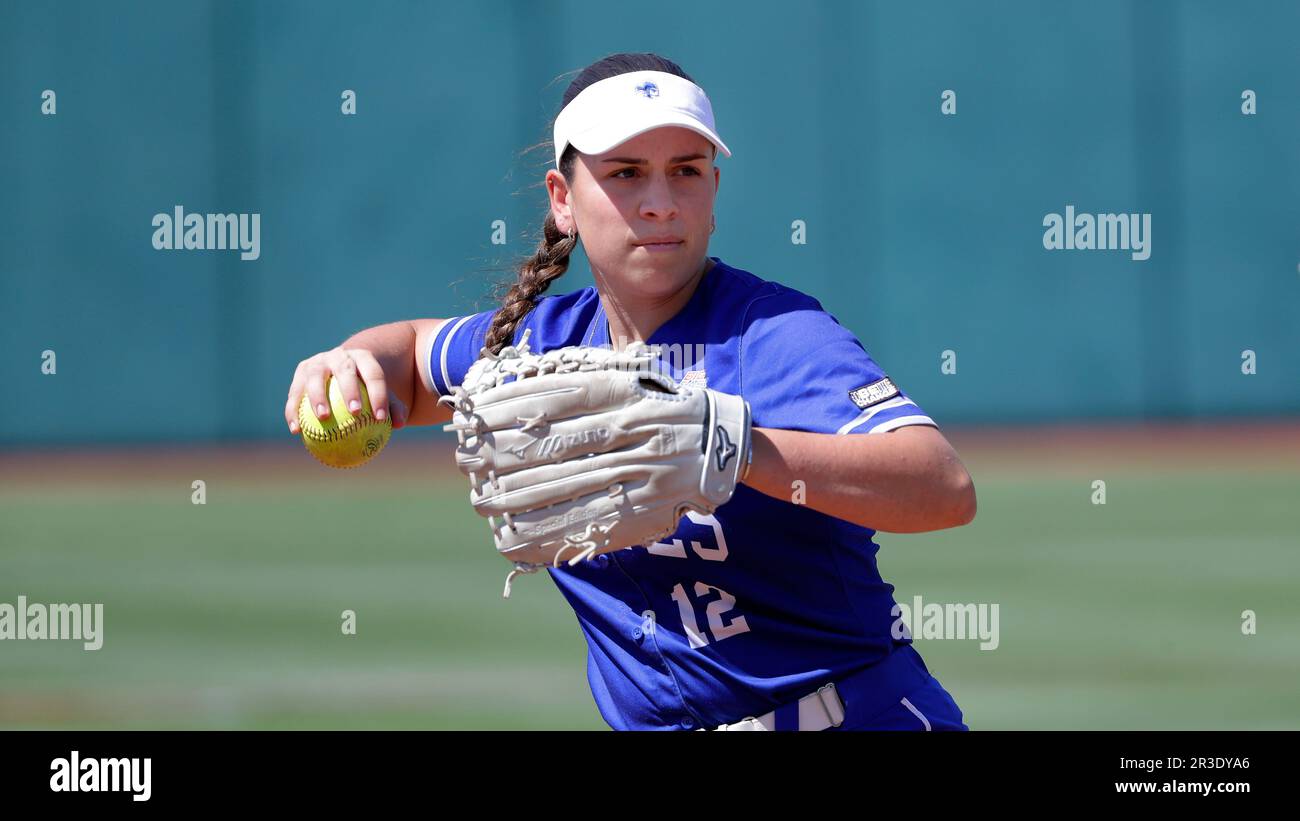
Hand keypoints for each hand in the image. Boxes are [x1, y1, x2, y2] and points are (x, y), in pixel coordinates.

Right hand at [284, 346, 408, 433]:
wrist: (340, 373)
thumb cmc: (366, 391)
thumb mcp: (383, 396)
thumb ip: (393, 408)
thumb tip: (399, 425)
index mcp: (363, 358)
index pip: (374, 374)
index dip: (379, 395)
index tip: (380, 419)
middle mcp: (339, 356)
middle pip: (345, 370)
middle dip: (350, 390)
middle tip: (355, 413)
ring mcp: (318, 361)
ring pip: (315, 377)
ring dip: (317, 396)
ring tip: (323, 418)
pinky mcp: (301, 372)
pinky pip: (296, 393)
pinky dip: (294, 410)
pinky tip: (296, 431)